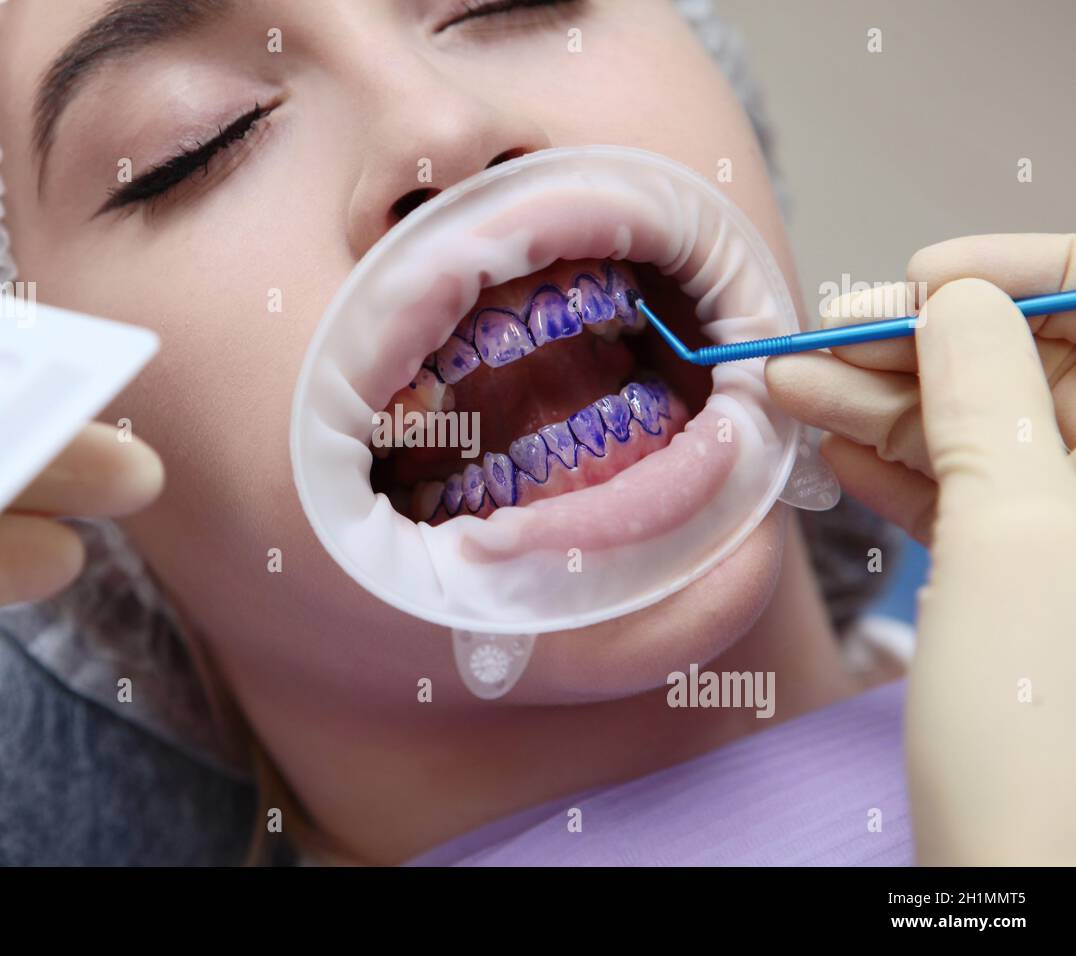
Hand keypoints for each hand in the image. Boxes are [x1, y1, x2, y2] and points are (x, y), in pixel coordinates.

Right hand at [768, 235, 1075, 863]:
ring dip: (892, 405)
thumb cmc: (1046, 728)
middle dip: (931, 344)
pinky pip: (976, 502)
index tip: (927, 278)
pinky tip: (832, 447)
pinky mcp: (1037, 588)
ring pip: (996, 436)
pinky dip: (903, 470)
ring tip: (792, 386)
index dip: (1028, 278)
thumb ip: (985, 396)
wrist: (1027, 883)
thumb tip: (954, 303)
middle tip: (825, 335)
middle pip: (1045, 371)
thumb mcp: (1015, 535)